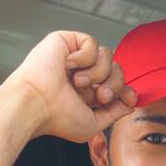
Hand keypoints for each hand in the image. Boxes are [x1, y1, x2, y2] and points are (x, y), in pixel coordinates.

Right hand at [7, 31, 136, 142]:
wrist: (35, 104)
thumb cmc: (56, 118)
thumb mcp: (92, 124)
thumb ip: (113, 113)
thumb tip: (129, 103)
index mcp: (86, 93)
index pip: (116, 84)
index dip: (126, 89)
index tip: (130, 98)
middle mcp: (81, 74)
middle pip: (116, 69)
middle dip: (114, 84)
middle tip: (100, 95)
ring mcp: (74, 58)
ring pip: (107, 55)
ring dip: (97, 73)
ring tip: (78, 82)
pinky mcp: (66, 41)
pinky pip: (92, 43)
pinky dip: (85, 57)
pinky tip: (68, 66)